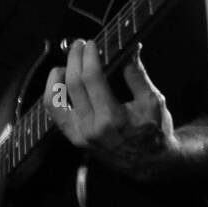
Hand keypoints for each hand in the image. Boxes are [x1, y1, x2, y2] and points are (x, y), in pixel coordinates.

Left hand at [44, 40, 177, 181]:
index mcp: (112, 118)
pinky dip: (54, 94)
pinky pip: (54, 114)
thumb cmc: (154, 131)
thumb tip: (129, 48)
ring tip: (66, 64)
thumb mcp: (153, 101)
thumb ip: (137, 75)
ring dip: (56, 77)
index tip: (91, 43)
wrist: (148, 162)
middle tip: (79, 45)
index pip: (91, 78)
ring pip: (53, 100)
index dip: (88, 56)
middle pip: (72, 84)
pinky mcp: (74, 138)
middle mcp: (91, 128)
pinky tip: (62, 82)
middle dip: (74, 59)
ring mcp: (79, 135)